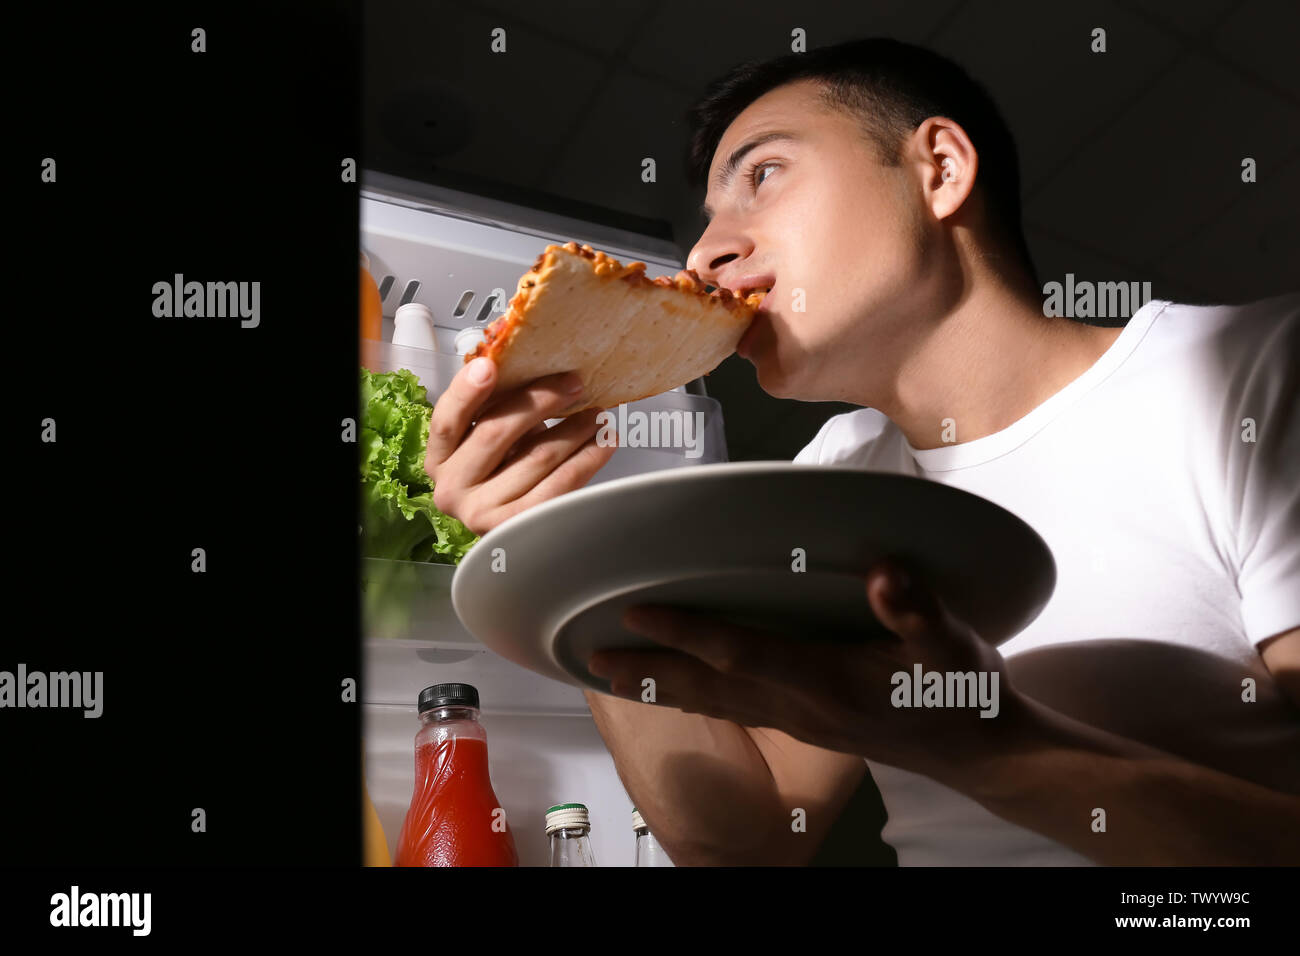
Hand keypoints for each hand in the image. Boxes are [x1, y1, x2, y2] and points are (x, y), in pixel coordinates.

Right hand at [425, 356, 617, 534]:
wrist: (517, 529)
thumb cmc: (504, 470)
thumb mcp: (492, 436)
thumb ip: (498, 407)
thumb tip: (535, 364)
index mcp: (440, 456)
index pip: (447, 420)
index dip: (466, 391)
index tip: (489, 366)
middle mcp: (452, 487)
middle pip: (496, 432)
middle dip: (541, 400)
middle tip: (575, 383)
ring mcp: (481, 512)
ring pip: (536, 456)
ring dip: (575, 429)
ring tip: (598, 414)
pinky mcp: (519, 526)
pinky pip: (560, 485)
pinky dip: (587, 458)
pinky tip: (604, 443)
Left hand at [587, 558, 1029, 781]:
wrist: (981, 753)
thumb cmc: (963, 694)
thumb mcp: (952, 645)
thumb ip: (915, 610)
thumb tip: (884, 573)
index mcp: (825, 682)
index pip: (742, 653)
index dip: (687, 632)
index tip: (637, 613)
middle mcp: (800, 706)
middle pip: (709, 688)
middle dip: (649, 671)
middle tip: (592, 658)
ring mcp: (800, 720)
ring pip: (716, 702)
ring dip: (662, 686)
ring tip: (611, 672)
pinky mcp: (806, 723)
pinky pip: (735, 708)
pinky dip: (695, 695)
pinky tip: (678, 687)